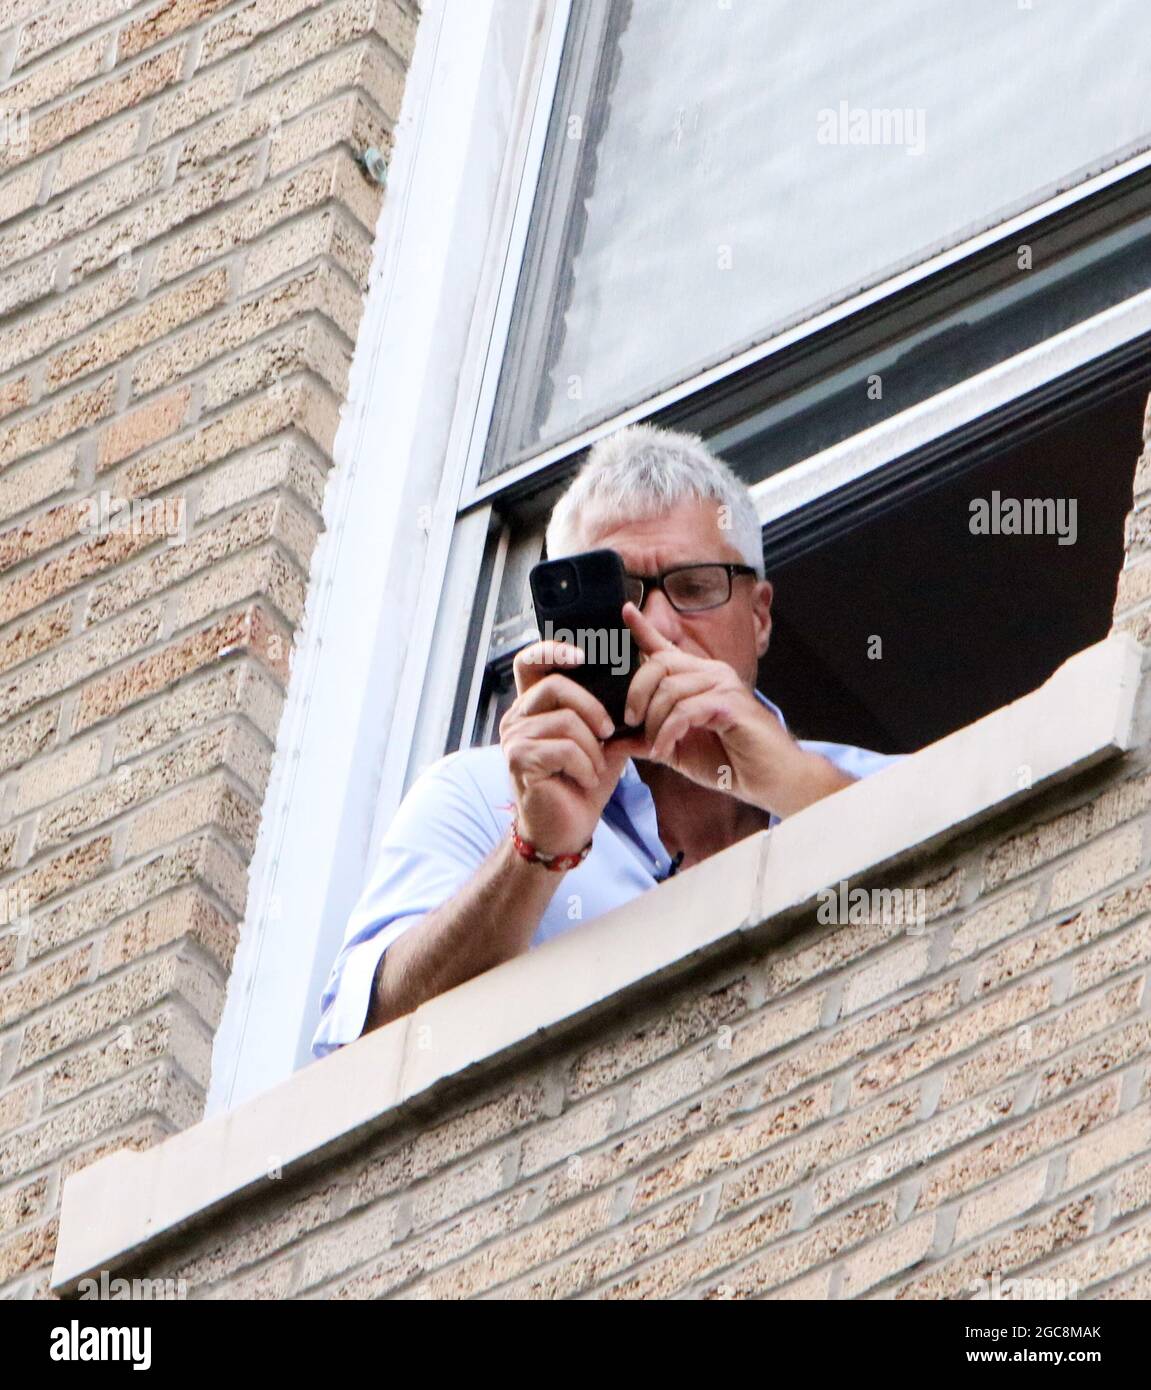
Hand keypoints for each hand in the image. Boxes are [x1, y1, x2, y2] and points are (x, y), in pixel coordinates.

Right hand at [499, 638, 635, 856]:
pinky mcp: (518, 760)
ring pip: (566, 720)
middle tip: (608, 733)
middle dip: (592, 708)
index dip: (553, 649)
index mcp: (533, 706)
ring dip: (592, 748)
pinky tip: (585, 781)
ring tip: (595, 768)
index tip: (583, 656)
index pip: (530, 661)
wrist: (567, 829)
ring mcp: (514, 738)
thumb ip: (613, 712)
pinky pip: (564, 748)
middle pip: (555, 686)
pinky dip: (585, 766)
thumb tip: (643, 682)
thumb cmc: (582, 783)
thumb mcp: (603, 741)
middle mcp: (517, 717)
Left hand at [619, 602, 851, 816]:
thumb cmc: (729, 763)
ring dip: (654, 722)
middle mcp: (712, 673)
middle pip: (659, 664)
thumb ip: (647, 740)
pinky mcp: (730, 703)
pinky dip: (668, 732)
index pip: (667, 648)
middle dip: (637, 693)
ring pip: (670, 689)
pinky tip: (663, 750)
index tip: (627, 610)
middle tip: (630, 721)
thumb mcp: (677, 750)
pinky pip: (685, 710)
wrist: (770, 780)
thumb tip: (612, 742)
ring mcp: (723, 685)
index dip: (645, 628)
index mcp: (699, 678)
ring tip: (656, 746)